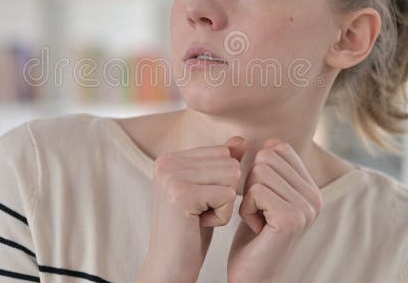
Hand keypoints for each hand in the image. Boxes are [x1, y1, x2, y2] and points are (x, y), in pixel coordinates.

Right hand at [137, 136, 245, 282]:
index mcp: (169, 158)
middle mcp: (166, 162)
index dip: (222, 182)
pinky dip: (222, 217)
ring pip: (231, 177)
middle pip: (229, 163)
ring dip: (224, 205)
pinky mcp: (181, 195)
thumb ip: (221, 164)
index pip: (222, 153)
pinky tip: (200, 225)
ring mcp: (171, 177)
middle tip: (200, 213)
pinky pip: (227, 196)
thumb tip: (241, 140)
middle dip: (225, 193)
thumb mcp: (208, 192)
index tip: (200, 203)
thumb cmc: (190, 232)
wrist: (169, 268)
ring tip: (200, 218)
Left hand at [227, 138, 321, 282]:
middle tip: (259, 212)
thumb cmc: (253, 238)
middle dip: (251, 183)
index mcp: (311, 188)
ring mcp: (306, 208)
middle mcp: (315, 196)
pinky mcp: (291, 219)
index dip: (258, 170)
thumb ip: (269, 168)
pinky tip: (257, 229)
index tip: (260, 198)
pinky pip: (255, 192)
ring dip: (248, 199)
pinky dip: (246, 210)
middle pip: (266, 157)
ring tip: (258, 221)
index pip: (278, 148)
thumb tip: (270, 140)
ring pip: (259, 173)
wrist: (253, 277)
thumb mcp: (263, 196)